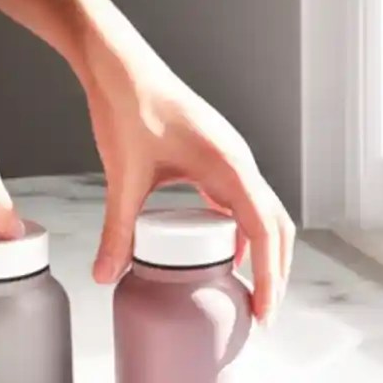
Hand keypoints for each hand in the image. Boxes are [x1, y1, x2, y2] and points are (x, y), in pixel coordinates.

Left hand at [85, 55, 294, 322]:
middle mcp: (240, 163)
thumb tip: (106, 276)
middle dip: (275, 273)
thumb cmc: (129, 108)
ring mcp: (232, 161)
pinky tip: (223, 258)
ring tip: (250, 292)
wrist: (120, 67)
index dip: (270, 276)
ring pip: (263, 214)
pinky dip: (241, 234)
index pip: (266, 232)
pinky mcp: (216, 160)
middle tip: (261, 314)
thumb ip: (117, 230)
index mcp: (229, 166)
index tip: (264, 312)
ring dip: (263, 254)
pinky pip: (241, 202)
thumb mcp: (124, 176)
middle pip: (277, 227)